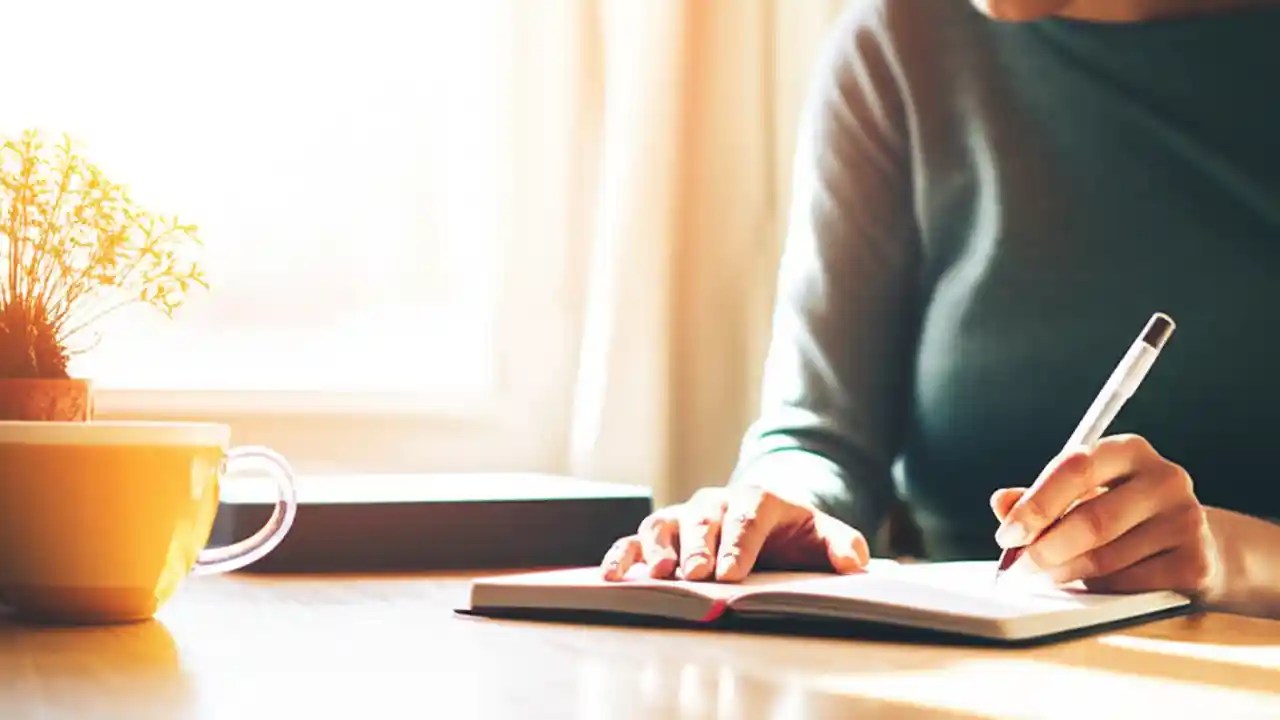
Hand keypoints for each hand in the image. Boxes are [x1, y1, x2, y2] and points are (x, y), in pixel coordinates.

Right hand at [600, 485, 869, 582]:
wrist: (765, 519)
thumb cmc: (793, 534)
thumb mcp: (821, 535)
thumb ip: (841, 545)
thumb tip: (854, 563)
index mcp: (756, 499)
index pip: (747, 517)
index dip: (739, 544)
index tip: (733, 574)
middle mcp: (716, 503)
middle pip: (704, 519)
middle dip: (699, 546)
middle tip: (698, 575)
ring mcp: (685, 516)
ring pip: (665, 524)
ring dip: (657, 549)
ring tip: (656, 575)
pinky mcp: (662, 533)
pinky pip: (636, 539)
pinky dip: (622, 553)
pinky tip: (612, 573)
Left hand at [991, 434, 1223, 598]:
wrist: (1192, 543)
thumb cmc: (1120, 515)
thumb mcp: (1080, 495)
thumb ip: (1038, 499)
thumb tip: (1001, 503)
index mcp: (1129, 450)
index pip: (1075, 468)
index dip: (1036, 506)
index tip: (1008, 536)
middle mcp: (1166, 478)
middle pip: (1092, 520)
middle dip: (1045, 549)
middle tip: (1019, 567)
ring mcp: (1187, 521)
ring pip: (1106, 558)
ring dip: (1066, 573)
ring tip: (1050, 576)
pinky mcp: (1196, 564)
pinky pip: (1128, 585)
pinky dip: (1099, 589)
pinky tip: (1093, 584)